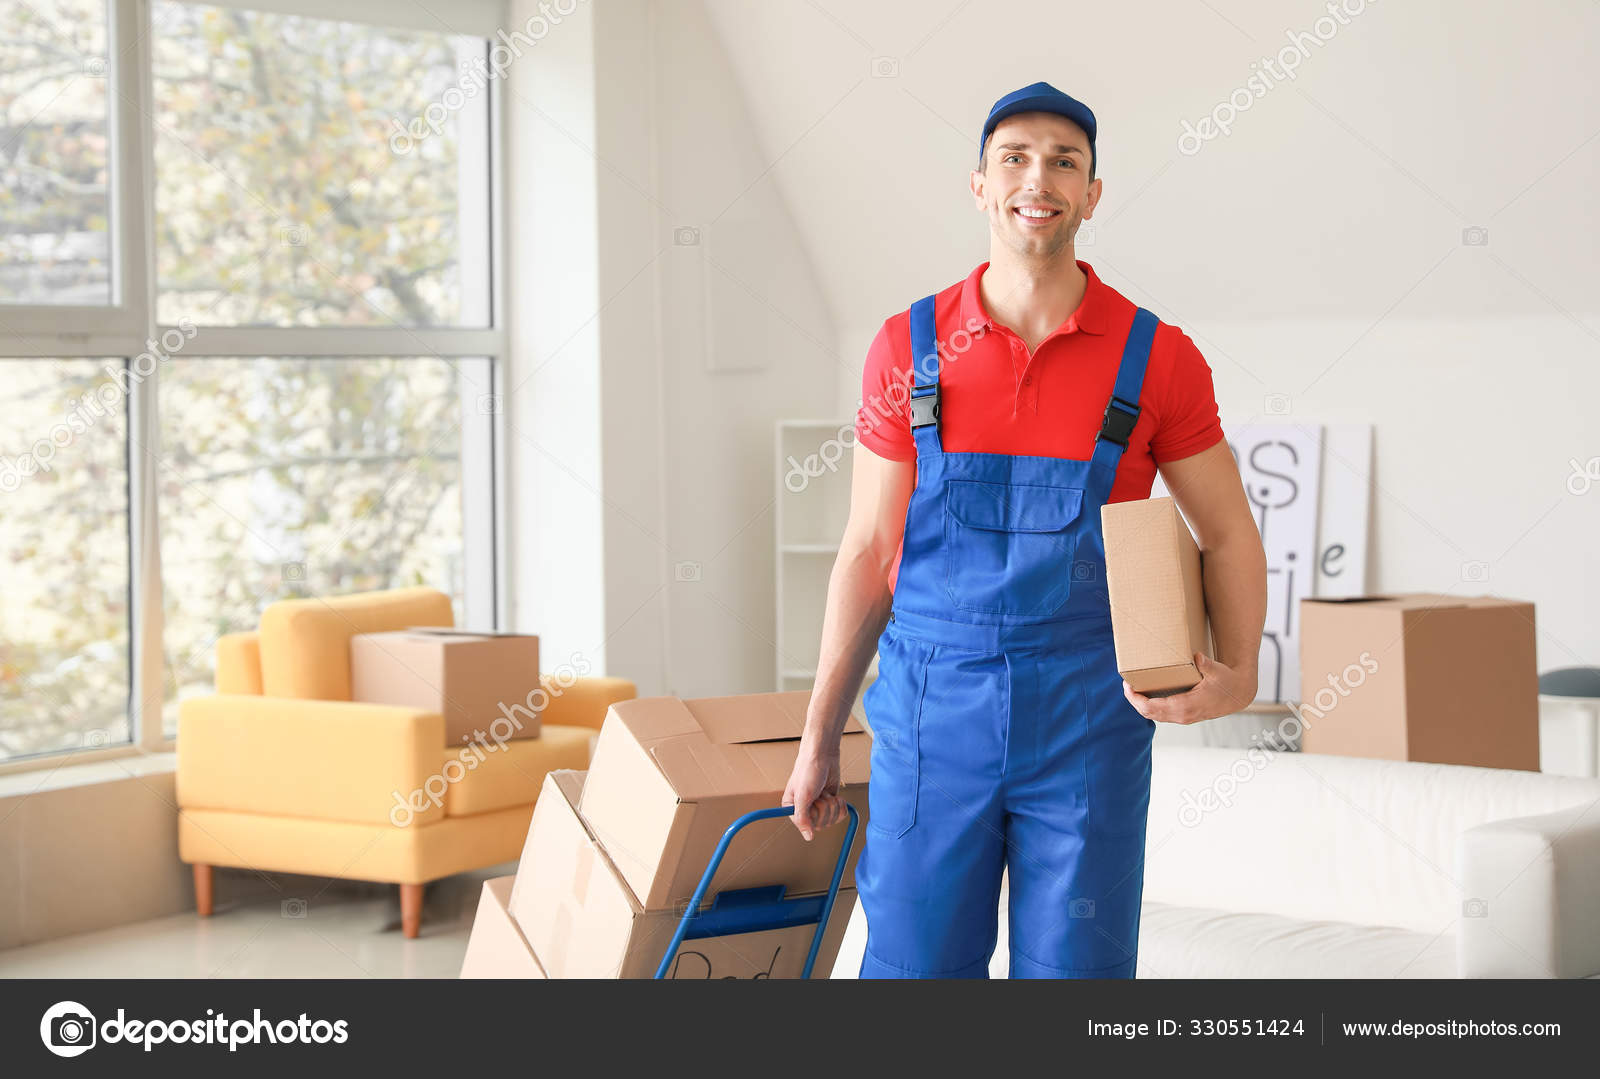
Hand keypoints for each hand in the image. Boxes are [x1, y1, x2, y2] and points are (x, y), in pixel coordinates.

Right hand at [782, 741, 845, 841]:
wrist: (823, 755)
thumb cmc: (808, 772)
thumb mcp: (802, 796)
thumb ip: (802, 818)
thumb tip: (808, 837)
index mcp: (792, 808)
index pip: (804, 826)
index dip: (812, 817)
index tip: (813, 804)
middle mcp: (805, 810)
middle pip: (820, 825)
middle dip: (824, 808)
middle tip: (819, 795)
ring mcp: (820, 807)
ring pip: (831, 820)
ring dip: (832, 805)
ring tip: (825, 792)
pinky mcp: (831, 803)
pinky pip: (840, 815)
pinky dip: (840, 805)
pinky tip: (835, 795)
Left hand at [1122, 652, 1255, 725]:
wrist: (1238, 694)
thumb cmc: (1227, 681)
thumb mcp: (1217, 671)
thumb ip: (1206, 665)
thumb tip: (1197, 657)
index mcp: (1187, 705)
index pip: (1153, 707)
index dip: (1137, 699)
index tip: (1127, 686)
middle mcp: (1183, 715)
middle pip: (1150, 713)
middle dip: (1135, 701)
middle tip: (1126, 685)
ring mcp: (1184, 718)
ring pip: (1155, 716)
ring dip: (1141, 705)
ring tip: (1133, 689)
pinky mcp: (1185, 716)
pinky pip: (1162, 715)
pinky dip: (1151, 707)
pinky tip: (1146, 695)